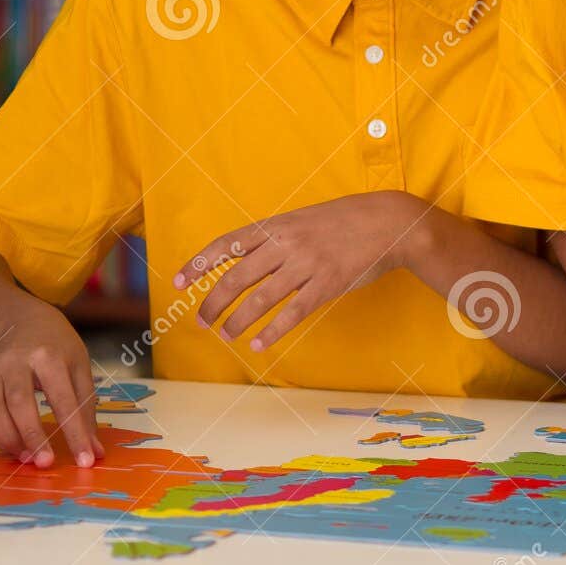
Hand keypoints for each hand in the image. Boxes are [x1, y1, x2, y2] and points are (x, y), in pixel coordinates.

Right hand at [0, 305, 101, 468]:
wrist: (21, 323)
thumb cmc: (57, 347)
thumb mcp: (80, 367)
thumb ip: (87, 409)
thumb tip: (95, 451)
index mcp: (49, 356)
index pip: (64, 399)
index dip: (75, 432)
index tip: (86, 459)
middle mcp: (16, 363)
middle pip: (21, 404)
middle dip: (34, 437)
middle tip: (46, 464)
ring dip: (11, 441)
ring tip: (30, 460)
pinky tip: (15, 449)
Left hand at [175, 192, 426, 350]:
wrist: (389, 223)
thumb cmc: (344, 222)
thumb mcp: (302, 220)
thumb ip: (274, 238)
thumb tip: (243, 260)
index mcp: (276, 225)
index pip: (226, 245)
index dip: (198, 264)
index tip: (177, 282)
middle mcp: (286, 244)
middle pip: (236, 278)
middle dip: (213, 302)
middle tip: (201, 321)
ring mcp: (307, 265)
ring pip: (260, 299)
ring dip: (237, 321)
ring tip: (226, 335)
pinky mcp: (327, 285)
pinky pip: (292, 313)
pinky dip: (271, 331)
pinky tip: (258, 344)